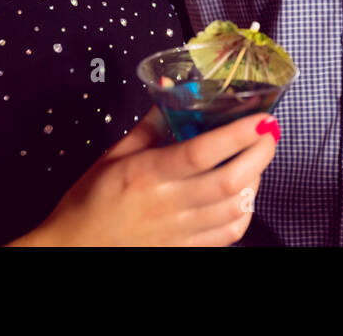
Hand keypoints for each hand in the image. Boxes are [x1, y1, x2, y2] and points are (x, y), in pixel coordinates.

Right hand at [16, 107, 279, 245]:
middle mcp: (167, 205)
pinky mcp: (184, 250)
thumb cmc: (90, 202)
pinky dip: (244, 213)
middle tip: (270, 133)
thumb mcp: (113, 156)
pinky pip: (227, 235)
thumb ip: (150, 126)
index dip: (237, 134)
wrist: (72, 251)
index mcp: (146, 174)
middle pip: (229, 181)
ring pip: (234, 209)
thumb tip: (174, 92)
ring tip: (257, 159)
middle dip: (260, 153)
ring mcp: (179, 232)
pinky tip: (244, 195)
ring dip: (256, 180)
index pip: (201, 152)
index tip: (261, 117)